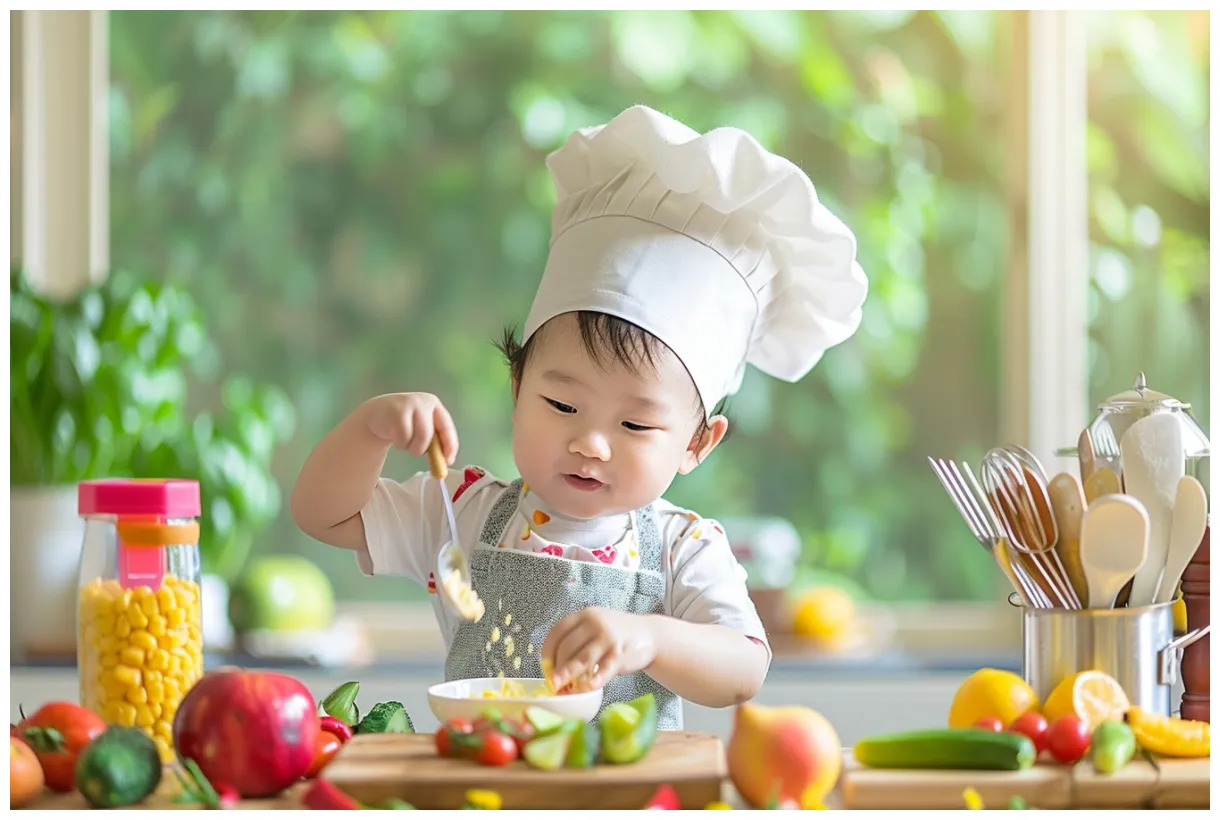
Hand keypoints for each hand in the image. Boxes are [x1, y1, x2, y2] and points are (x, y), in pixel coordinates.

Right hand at [362, 392, 458, 462]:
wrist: (377, 413)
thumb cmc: (405, 423)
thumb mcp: (422, 429)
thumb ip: (435, 441)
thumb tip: (446, 463)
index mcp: (434, 404)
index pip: (447, 427)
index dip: (449, 445)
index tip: (448, 461)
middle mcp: (423, 401)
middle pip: (430, 436)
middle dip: (424, 449)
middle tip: (416, 451)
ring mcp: (409, 405)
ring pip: (419, 440)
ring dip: (412, 448)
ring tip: (404, 439)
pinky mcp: (396, 413)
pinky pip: (404, 440)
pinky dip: (400, 444)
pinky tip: (394, 435)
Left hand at [541, 608, 656, 691]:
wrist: (649, 634)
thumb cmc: (616, 635)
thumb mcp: (595, 628)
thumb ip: (577, 641)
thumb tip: (554, 668)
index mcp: (584, 615)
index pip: (558, 631)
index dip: (547, 650)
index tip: (545, 666)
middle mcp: (595, 623)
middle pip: (567, 646)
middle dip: (557, 666)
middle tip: (553, 681)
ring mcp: (608, 637)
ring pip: (582, 658)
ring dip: (569, 673)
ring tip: (560, 686)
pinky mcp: (620, 653)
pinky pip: (604, 668)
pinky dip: (595, 679)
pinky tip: (588, 687)